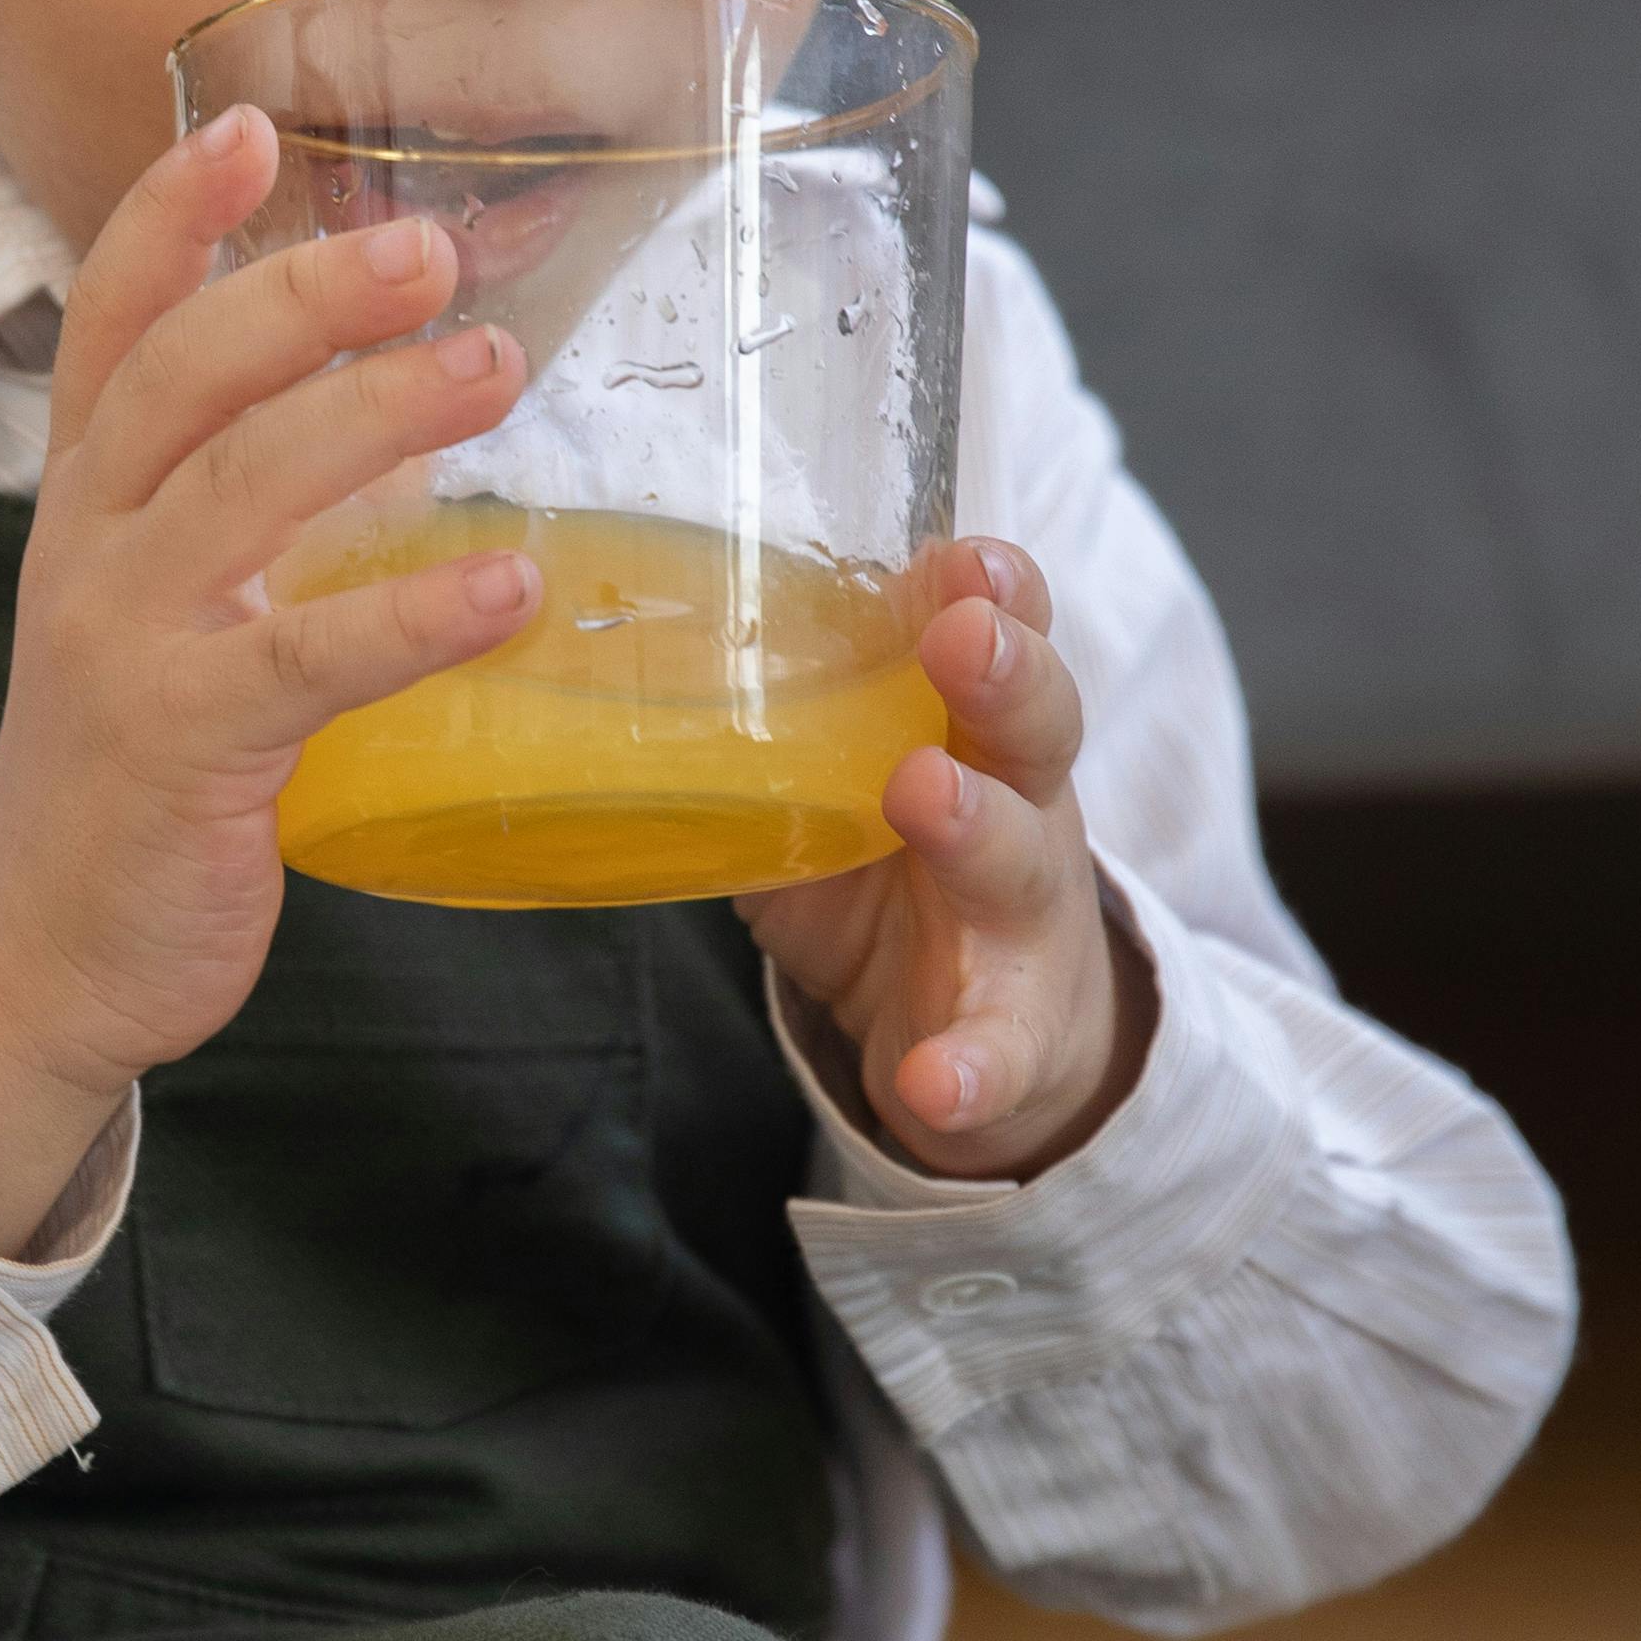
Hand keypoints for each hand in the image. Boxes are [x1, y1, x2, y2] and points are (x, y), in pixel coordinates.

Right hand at [0, 107, 537, 1253]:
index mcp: (91, 500)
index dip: (171, 216)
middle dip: (300, 294)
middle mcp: (91, 548)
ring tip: (495, 366)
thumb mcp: (169, 606)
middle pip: (180, 376)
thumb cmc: (134, 770)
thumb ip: (259, 511)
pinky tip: (512, 582)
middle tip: (430, 243)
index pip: (112, 324)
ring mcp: (124, 643)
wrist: (35, 953)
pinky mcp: (180, 747)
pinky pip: (309, 661)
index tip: (247, 120)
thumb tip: (412, 411)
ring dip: (374, 415)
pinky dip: (415, 613)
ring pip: (241, 490)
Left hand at [740, 538, 1147, 1180]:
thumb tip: (607, 659)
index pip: (1000, 636)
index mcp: (977, 733)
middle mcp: (1023, 807)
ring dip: (976, 825)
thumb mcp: (844, 784)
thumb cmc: (906, 874)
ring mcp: (1023, 922)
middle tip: (959, 638)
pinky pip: (998, 1056)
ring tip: (926, 797)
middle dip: (1002, 672)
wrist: (1004, 1031)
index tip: (967, 554)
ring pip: (1018, 864)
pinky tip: (934, 1086)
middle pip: (1033, 725)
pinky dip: (969, 1071)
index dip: (993, 591)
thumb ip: (768, 727)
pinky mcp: (1012, 1037)